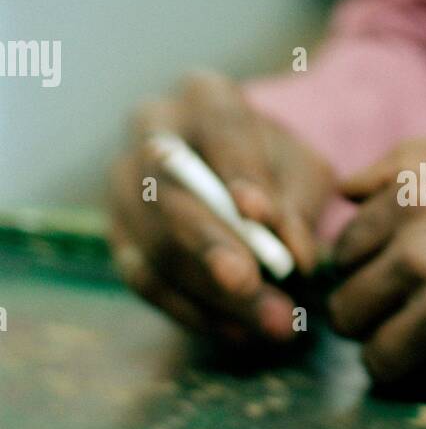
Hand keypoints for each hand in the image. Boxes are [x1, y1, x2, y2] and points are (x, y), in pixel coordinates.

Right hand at [109, 71, 334, 341]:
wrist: (237, 177)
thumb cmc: (276, 168)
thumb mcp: (303, 172)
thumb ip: (300, 206)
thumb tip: (295, 260)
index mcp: (204, 96)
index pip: (219, 128)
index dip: (238, 172)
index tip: (261, 213)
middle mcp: (151, 132)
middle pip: (170, 191)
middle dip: (211, 243)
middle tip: (249, 283)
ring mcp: (123, 184)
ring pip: (155, 243)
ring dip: (210, 292)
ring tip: (270, 324)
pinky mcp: (118, 235)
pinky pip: (145, 279)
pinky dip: (192, 311)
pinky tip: (238, 332)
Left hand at [329, 133, 425, 381]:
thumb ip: (401, 163)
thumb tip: (345, 192)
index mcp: (408, 198)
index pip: (343, 256)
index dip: (367, 271)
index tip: (393, 280)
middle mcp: (416, 253)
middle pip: (347, 313)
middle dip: (372, 319)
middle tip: (408, 319)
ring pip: (379, 359)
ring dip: (399, 358)